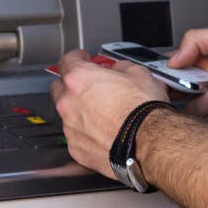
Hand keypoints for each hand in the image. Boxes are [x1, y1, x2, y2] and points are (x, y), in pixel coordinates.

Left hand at [50, 48, 168, 176]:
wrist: (147, 142)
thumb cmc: (141, 109)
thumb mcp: (137, 72)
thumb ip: (119, 68)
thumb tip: (117, 71)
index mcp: (80, 78)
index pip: (68, 60)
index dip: (78, 58)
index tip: (83, 60)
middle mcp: (69, 103)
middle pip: (60, 87)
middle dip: (73, 85)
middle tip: (91, 85)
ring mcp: (70, 128)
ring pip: (68, 114)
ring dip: (81, 110)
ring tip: (104, 113)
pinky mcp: (76, 150)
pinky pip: (77, 136)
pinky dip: (87, 133)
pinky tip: (105, 131)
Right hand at [169, 26, 207, 124]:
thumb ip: (196, 40)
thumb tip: (172, 59)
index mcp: (204, 61)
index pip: (174, 69)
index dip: (166, 74)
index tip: (165, 77)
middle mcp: (207, 83)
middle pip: (177, 94)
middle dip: (184, 91)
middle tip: (196, 86)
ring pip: (193, 111)